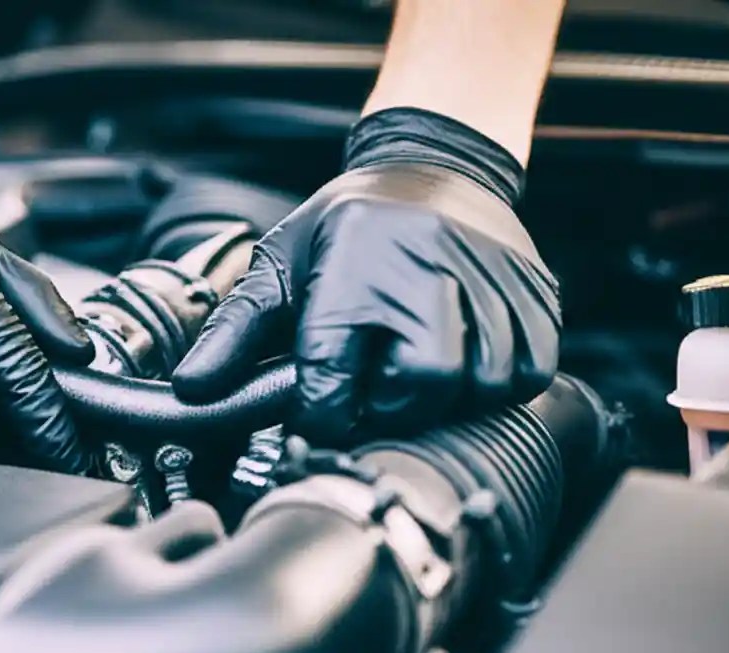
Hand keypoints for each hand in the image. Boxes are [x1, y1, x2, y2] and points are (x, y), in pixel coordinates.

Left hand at [174, 108, 559, 445]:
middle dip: (395, 405)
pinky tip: (469, 357)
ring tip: (422, 365)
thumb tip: (191, 390)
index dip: (325, 412)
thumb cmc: (349, 226)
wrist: (436, 165)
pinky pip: (531, 371)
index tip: (325, 405)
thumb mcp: (282, 265)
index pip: (335, 384)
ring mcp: (491, 280)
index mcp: (353, 272)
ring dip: (451, 396)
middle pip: (422, 387)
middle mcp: (427, 270)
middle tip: (380, 386)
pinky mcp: (536, 292)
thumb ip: (235, 331)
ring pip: (484, 385)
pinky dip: (501, 381)